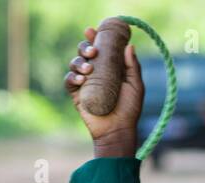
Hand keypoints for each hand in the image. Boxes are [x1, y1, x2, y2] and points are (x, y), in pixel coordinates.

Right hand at [65, 24, 143, 156]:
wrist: (118, 130)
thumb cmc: (129, 110)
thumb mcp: (135, 86)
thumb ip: (133, 67)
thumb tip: (130, 46)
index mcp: (108, 67)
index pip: (99, 47)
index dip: (93, 37)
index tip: (92, 31)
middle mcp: (95, 72)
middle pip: (83, 52)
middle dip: (85, 47)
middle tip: (93, 51)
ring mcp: (84, 83)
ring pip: (74, 63)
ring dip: (79, 62)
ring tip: (89, 69)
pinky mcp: (76, 94)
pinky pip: (68, 80)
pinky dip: (72, 77)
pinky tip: (81, 79)